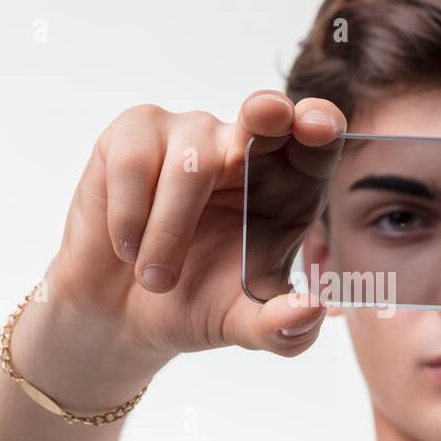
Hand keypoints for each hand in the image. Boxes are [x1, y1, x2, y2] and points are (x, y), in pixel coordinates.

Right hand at [46, 89, 345, 366]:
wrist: (119, 312)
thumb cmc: (193, 304)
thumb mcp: (242, 326)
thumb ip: (282, 329)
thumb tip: (311, 312)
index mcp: (287, 185)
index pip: (317, 142)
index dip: (320, 125)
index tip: (318, 127)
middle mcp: (243, 147)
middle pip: (265, 114)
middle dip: (267, 111)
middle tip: (266, 113)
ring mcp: (189, 134)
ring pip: (189, 163)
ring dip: (168, 233)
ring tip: (156, 278)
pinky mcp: (134, 133)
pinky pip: (133, 161)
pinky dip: (129, 216)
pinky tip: (127, 245)